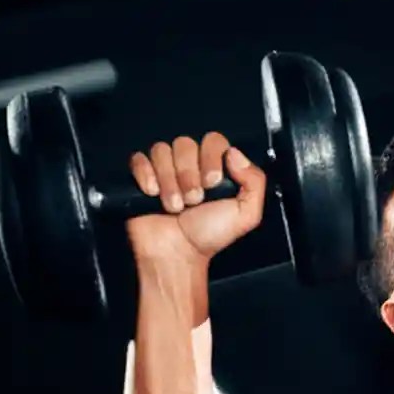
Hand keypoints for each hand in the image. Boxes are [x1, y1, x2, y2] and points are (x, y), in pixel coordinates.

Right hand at [125, 132, 266, 264]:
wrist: (177, 253)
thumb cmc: (210, 235)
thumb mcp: (246, 213)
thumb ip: (254, 181)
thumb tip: (235, 153)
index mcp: (215, 168)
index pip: (213, 141)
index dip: (211, 158)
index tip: (212, 184)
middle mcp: (190, 164)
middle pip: (185, 143)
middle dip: (189, 174)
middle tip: (193, 200)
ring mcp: (164, 169)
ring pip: (162, 150)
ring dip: (169, 181)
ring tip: (174, 206)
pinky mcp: (142, 176)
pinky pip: (139, 159)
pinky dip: (146, 175)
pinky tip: (152, 194)